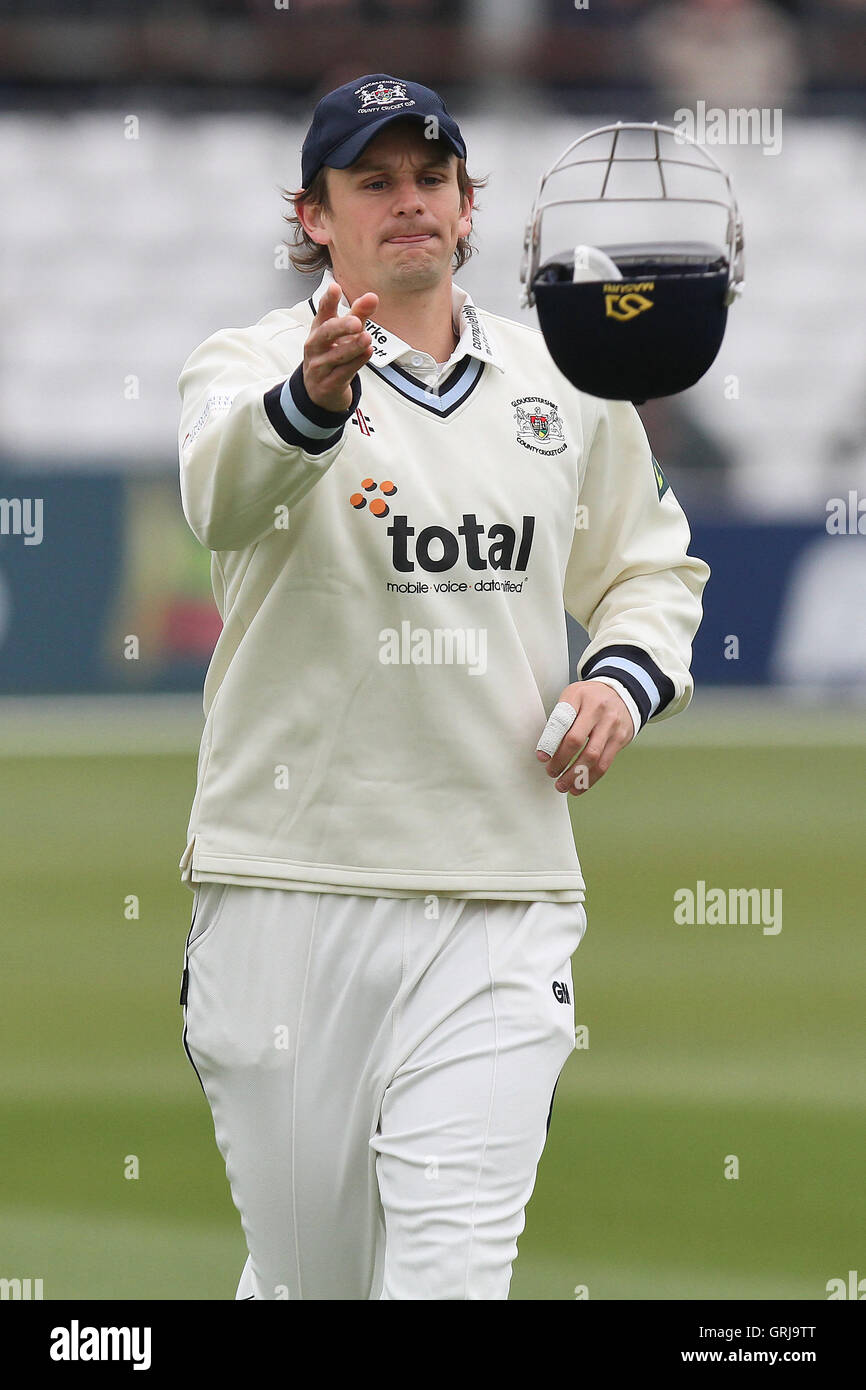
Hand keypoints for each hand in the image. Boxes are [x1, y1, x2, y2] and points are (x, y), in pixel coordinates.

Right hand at [302, 282, 378, 412]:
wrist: (320, 389)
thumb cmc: (333, 353)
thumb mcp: (345, 333)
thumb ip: (359, 314)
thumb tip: (373, 297)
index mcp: (319, 328)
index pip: (322, 311)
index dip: (328, 300)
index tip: (335, 288)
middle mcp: (315, 345)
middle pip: (326, 333)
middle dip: (341, 327)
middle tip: (356, 322)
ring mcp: (319, 366)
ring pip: (336, 355)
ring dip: (352, 347)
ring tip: (367, 338)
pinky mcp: (327, 384)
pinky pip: (342, 373)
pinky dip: (356, 363)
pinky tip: (367, 354)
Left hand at [535, 680, 633, 796]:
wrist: (622, 692)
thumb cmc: (589, 698)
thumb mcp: (572, 698)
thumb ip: (560, 719)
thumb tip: (545, 751)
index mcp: (578, 696)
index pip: (561, 720)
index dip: (550, 741)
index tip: (542, 757)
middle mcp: (596, 709)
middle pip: (576, 740)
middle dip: (560, 761)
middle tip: (551, 772)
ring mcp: (611, 724)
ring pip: (592, 756)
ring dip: (575, 775)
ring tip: (562, 785)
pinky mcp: (620, 738)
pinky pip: (605, 763)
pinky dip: (590, 779)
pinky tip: (579, 786)